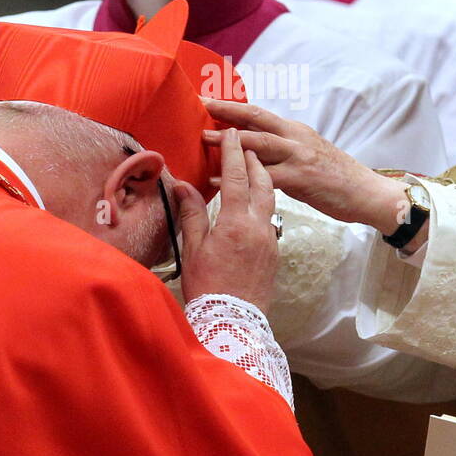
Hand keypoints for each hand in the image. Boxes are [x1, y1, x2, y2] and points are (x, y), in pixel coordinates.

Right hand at [174, 128, 277, 311]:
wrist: (234, 322)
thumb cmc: (208, 287)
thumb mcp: (194, 249)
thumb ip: (191, 213)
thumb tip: (182, 184)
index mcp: (236, 222)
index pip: (236, 177)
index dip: (233, 153)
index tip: (230, 133)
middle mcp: (259, 226)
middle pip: (262, 182)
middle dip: (254, 159)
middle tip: (244, 143)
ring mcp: (270, 239)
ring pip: (271, 199)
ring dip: (262, 178)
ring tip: (252, 166)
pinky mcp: (274, 251)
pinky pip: (271, 217)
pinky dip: (263, 201)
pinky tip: (253, 202)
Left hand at [201, 97, 408, 233]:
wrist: (367, 192)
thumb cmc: (337, 177)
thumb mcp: (308, 155)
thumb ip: (283, 150)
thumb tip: (255, 151)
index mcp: (295, 130)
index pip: (259, 113)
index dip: (233, 105)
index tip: (209, 99)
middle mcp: (295, 137)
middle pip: (256, 118)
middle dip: (227, 110)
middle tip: (200, 105)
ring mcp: (298, 156)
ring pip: (258, 143)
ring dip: (229, 140)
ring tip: (204, 138)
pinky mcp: (301, 177)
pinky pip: (264, 176)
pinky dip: (239, 178)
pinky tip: (219, 183)